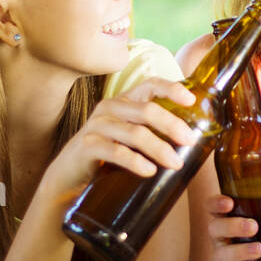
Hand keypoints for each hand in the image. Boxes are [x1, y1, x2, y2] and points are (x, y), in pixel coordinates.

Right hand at [41, 77, 200, 198]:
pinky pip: (116, 151)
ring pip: (135, 133)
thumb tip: (191, 140)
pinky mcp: (87, 146)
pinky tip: (149, 171)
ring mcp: (97, 126)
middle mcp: (110, 108)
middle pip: (148, 110)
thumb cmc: (107, 155)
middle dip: (172, 125)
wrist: (69, 175)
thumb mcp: (130, 138)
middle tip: (190, 142)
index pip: (150, 85)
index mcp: (124, 102)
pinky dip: (136, 162)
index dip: (171, 88)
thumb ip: (152, 131)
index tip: (191, 101)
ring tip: (176, 164)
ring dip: (159, 148)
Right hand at [203, 194, 260, 260]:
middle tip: (254, 226)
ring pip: (221, 254)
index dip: (216, 203)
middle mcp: (220, 238)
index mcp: (228, 219)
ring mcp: (222, 259)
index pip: (213, 207)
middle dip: (233, 226)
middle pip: (215, 228)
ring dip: (240, 251)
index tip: (229, 203)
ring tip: (260, 249)